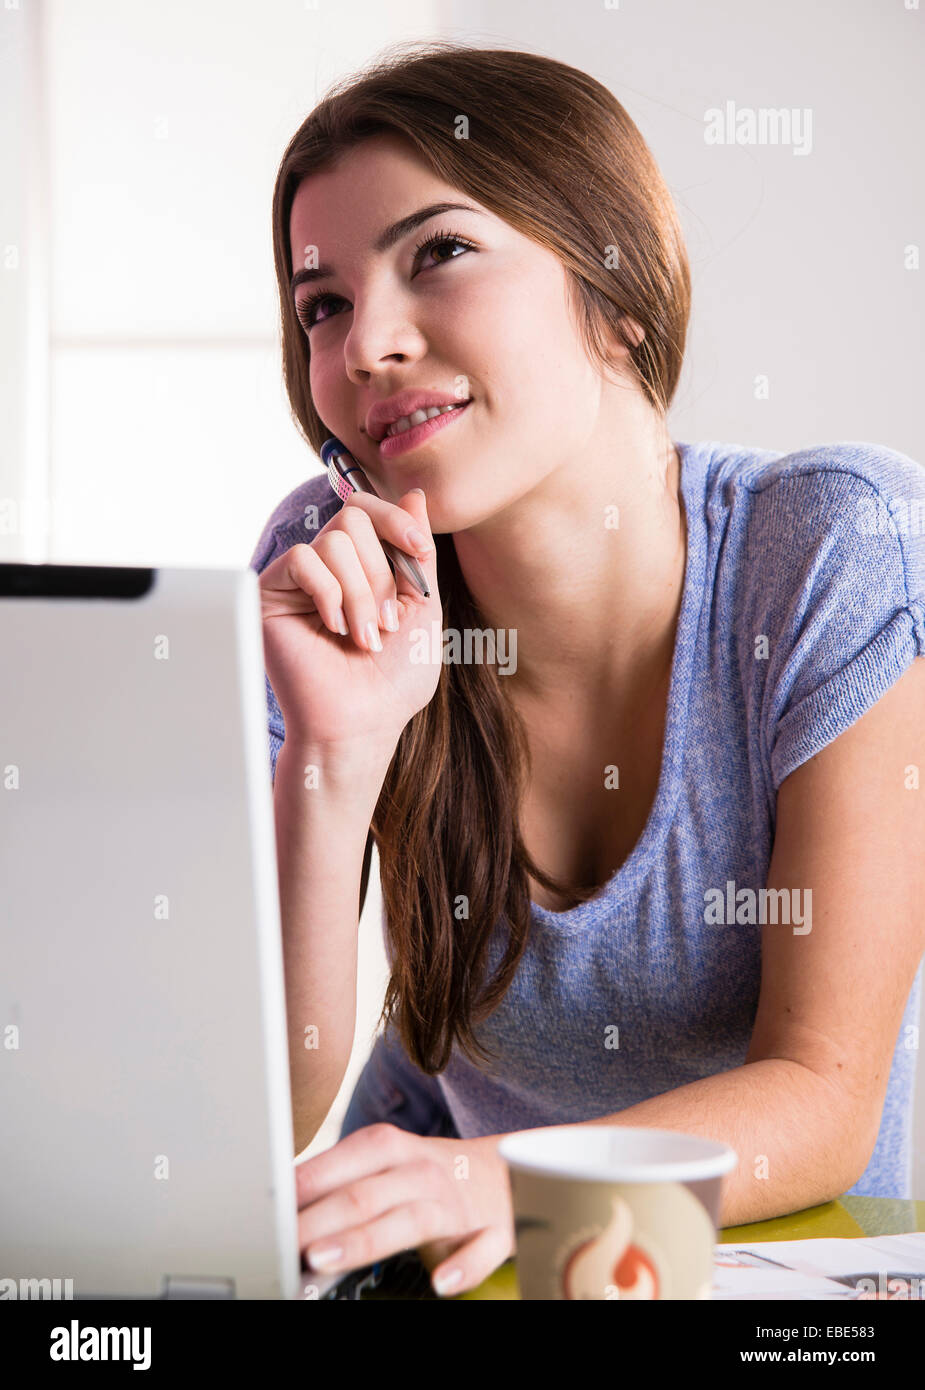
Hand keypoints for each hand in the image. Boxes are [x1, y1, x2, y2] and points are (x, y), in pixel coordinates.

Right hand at [259, 487, 442, 749]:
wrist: (360, 723)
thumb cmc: (393, 679)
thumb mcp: (422, 608)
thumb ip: (417, 553)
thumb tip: (415, 493)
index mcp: (362, 566)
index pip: (370, 510)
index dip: (396, 520)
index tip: (419, 549)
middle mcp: (328, 567)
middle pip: (355, 518)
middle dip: (381, 573)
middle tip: (385, 624)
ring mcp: (298, 580)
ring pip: (334, 539)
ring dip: (360, 593)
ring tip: (363, 638)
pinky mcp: (271, 594)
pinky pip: (303, 559)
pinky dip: (329, 594)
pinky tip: (332, 629)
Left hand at [295, 1123, 515, 1297]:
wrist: (509, 1172)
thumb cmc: (428, 1173)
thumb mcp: (387, 1164)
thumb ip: (342, 1183)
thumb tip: (284, 1206)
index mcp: (392, 1149)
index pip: (344, 1163)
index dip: (306, 1186)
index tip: (273, 1210)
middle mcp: (423, 1172)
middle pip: (365, 1196)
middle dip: (320, 1220)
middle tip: (284, 1245)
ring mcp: (458, 1204)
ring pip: (410, 1221)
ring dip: (365, 1240)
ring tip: (323, 1260)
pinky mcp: (494, 1233)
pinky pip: (482, 1251)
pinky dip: (463, 1267)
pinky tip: (441, 1282)